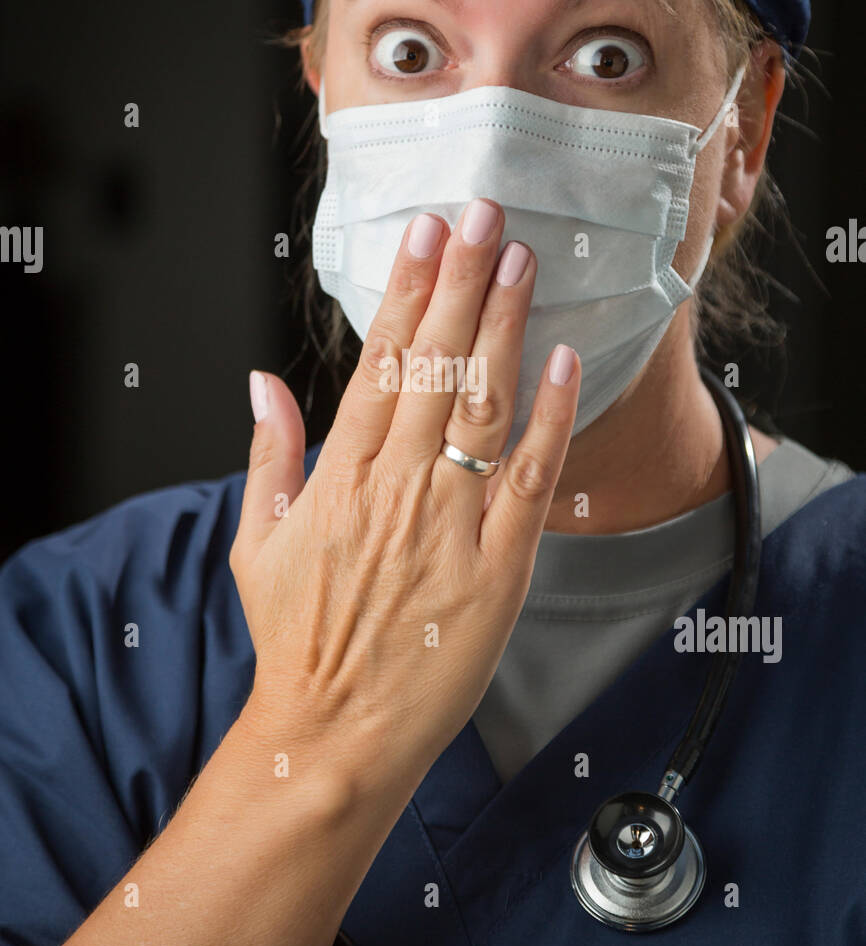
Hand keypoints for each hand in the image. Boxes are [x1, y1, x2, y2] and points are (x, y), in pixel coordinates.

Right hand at [229, 198, 579, 792]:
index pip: (379, 362)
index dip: (406, 291)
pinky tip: (564, 359)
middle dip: (463, 281)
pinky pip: (532, 481)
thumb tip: (263, 380)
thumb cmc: (298, 640)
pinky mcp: (500, 570)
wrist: (335, 733)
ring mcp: (451, 527)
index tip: (425, 233)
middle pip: (437, 365)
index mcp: (340, 477)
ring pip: (485, 406)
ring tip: (522, 260)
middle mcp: (397, 489)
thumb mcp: (257, 544)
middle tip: (484, 212)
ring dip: (505, 327)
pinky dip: (549, 418)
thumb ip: (267, 455)